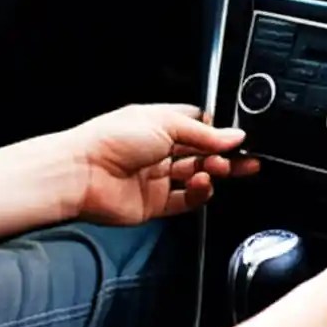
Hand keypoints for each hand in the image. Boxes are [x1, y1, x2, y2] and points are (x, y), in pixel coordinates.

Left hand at [66, 104, 259, 224]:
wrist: (81, 173)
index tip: (238, 138)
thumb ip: (205, 133)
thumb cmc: (111, 139)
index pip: (199, 127)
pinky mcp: (153, 203)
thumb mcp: (166, 123)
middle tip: (245, 159)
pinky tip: (202, 186)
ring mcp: (156, 177)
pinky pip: (184, 201)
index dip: (219, 133)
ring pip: (196, 177)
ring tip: (220, 169)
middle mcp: (158, 149)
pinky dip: (198, 195)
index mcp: (159, 123)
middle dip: (224, 155)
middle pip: (201, 154)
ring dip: (213, 174)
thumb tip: (235, 135)